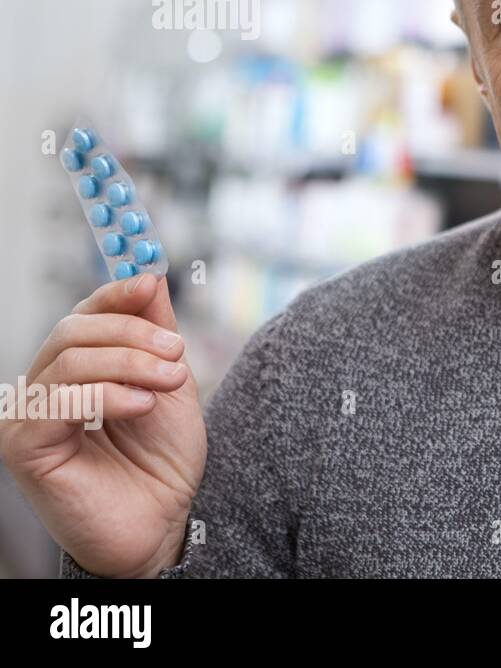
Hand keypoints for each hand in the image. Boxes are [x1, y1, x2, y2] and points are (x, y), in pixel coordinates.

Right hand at [0, 274, 206, 576]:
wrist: (164, 522)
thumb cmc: (162, 461)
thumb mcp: (170, 381)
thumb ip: (156, 332)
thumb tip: (149, 277)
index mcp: (74, 371)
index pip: (81, 315)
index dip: (114, 295)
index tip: (151, 282)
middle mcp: (42, 390)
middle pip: (73, 331)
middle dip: (133, 334)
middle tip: (177, 351)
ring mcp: (26, 419)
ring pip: (70, 361)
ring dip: (130, 364)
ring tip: (169, 382)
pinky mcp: (23, 448)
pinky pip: (58, 403)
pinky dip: (108, 395)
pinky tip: (142, 406)